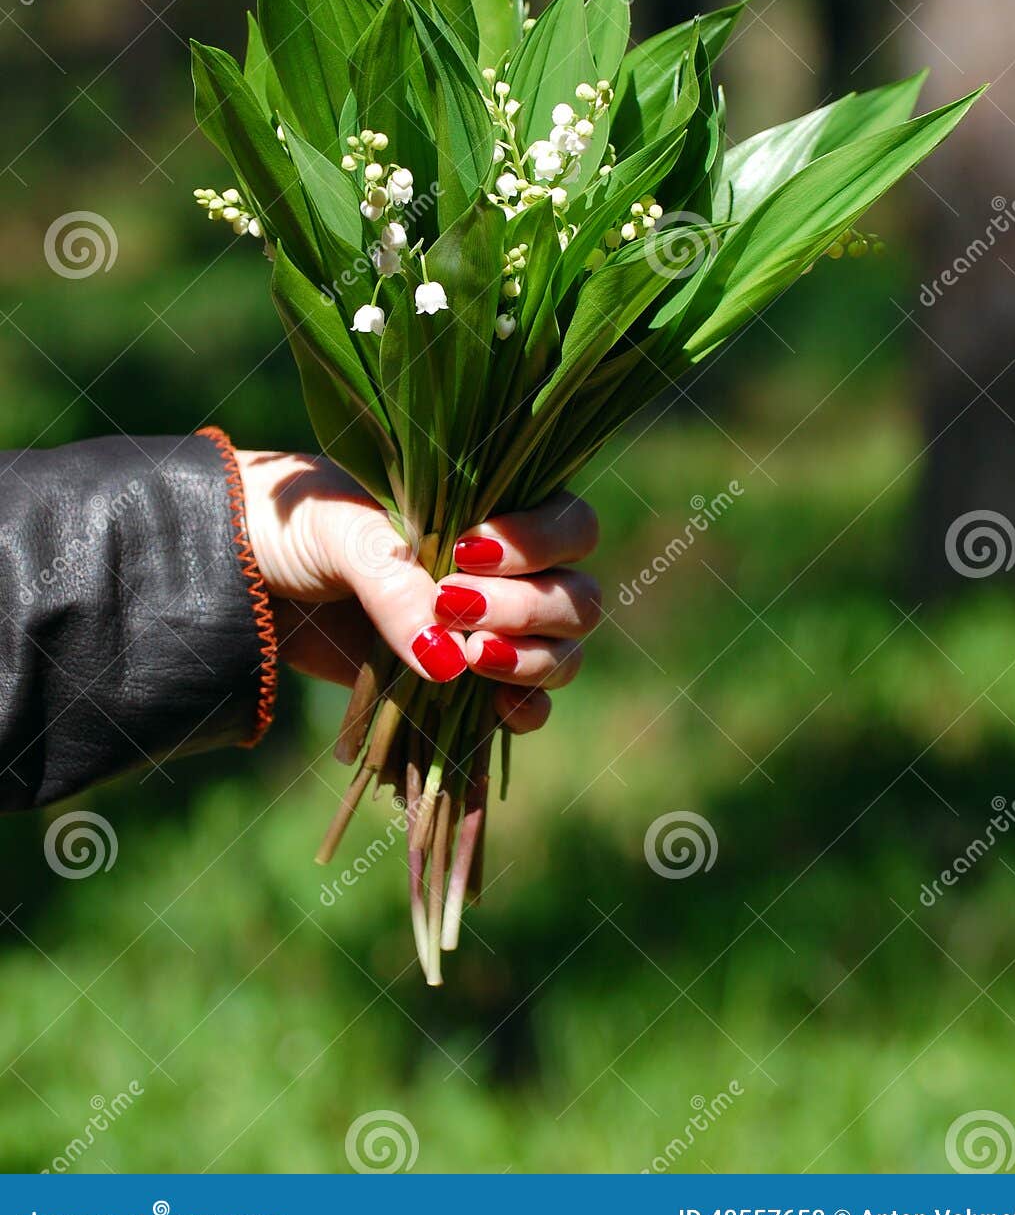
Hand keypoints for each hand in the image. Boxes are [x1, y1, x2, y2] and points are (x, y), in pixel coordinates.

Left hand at [236, 451, 600, 732]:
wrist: (238, 577)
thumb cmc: (293, 524)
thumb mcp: (339, 531)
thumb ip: (393, 582)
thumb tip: (446, 661)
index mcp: (493, 505)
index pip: (570, 526)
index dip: (541, 544)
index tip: (467, 551)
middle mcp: (507, 568)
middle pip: (576, 596)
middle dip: (528, 609)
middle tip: (456, 607)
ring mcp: (488, 628)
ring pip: (562, 651)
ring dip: (531, 661)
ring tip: (468, 658)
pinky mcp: (461, 682)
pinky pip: (527, 703)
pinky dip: (523, 709)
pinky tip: (497, 706)